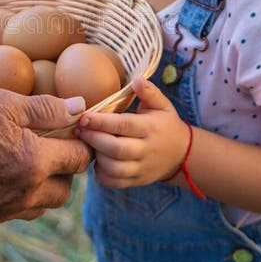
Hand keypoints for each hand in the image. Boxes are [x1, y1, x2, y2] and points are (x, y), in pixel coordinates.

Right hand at [0, 90, 91, 224]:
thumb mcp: (4, 104)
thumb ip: (46, 108)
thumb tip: (80, 108)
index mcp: (36, 162)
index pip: (79, 158)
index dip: (81, 143)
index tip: (72, 132)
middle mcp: (27, 192)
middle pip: (67, 188)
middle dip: (66, 169)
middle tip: (52, 148)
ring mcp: (7, 209)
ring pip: (45, 204)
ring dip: (47, 186)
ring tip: (31, 163)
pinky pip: (20, 212)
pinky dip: (24, 197)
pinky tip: (8, 176)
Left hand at [75, 76, 189, 186]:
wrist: (182, 154)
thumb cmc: (166, 124)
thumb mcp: (162, 105)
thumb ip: (149, 92)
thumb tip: (136, 78)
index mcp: (151, 128)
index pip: (124, 125)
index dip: (102, 122)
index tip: (84, 116)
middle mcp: (147, 150)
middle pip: (116, 149)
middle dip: (94, 139)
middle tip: (78, 129)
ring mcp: (142, 168)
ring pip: (114, 169)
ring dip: (96, 157)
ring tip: (87, 143)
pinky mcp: (137, 181)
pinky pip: (115, 182)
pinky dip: (101, 174)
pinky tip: (97, 160)